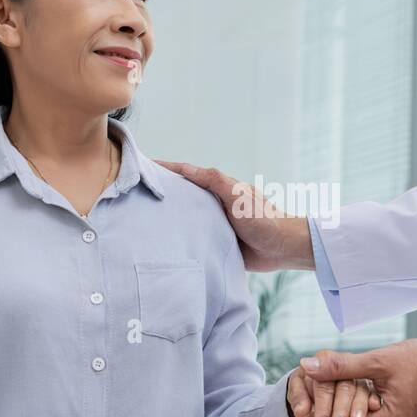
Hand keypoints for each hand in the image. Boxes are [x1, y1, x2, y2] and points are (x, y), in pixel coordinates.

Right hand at [152, 161, 313, 271]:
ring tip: (142, 220)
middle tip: (134, 195)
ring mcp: (213, 225)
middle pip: (183, 196)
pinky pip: (194, 240)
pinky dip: (181, 240)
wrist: (282, 249)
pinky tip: (164, 245)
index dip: (166, 169)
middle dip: (162, 194)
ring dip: (169, 219)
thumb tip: (186, 169)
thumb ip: (214, 181)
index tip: (142, 166)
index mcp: (217, 189)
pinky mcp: (215, 245)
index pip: (187, 175)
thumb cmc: (263, 219)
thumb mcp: (238, 196)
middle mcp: (213, 205)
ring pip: (186, 219)